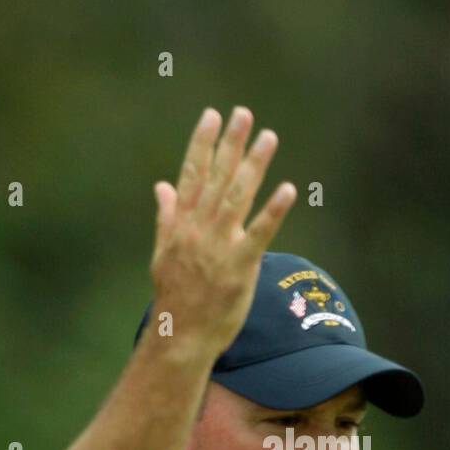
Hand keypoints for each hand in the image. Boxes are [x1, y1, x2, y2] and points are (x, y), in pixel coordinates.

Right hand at [147, 106, 296, 354]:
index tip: (212, 116)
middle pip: (216, 178)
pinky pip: (260, 233)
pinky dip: (273, 211)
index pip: (191, 175)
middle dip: (231, 144)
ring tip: (268, 138)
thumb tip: (161, 186)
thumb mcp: (163, 253)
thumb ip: (166, 216)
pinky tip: (288, 190)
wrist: (180, 335)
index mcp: (181, 224)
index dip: (202, 144)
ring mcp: (218, 246)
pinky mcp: (239, 266)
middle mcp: (198, 229)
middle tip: (243, 114)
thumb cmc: (174, 297)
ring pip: (237, 197)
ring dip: (254, 165)